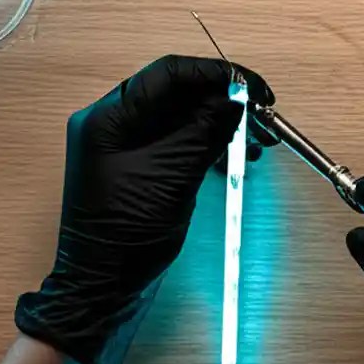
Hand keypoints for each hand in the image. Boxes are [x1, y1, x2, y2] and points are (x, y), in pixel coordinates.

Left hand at [16, 55, 272, 363]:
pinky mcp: (140, 167)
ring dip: (220, 124)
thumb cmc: (125, 235)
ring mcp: (125, 146)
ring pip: (181, 118)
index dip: (213, 75)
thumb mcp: (170, 179)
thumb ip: (202, 133)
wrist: (100, 287)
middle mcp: (114, 124)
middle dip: (222, 101)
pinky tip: (235, 156)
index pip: (167, 75)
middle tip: (263, 115)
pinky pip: (178, 142)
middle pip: (176, 94)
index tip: (251, 88)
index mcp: (108, 119)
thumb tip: (235, 100)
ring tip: (256, 142)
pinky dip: (207, 145)